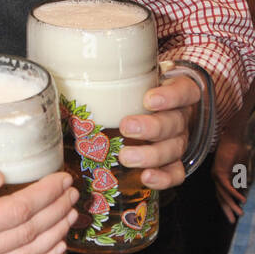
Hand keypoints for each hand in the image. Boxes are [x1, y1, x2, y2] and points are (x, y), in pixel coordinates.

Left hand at [118, 75, 197, 190]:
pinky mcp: (174, 162)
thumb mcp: (132, 78)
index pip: (183, 91)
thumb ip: (110, 75)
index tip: (148, 99)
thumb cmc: (137, 91)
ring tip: (126, 157)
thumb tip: (71, 75)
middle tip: (126, 127)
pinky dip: (163, 178)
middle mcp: (180, 117)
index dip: (170, 96)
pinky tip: (146, 177)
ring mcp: (178, 140)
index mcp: (176, 93)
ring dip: (150, 155)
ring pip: (174, 149)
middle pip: (175, 122)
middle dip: (151, 127)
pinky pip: (175, 173)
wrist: (153, 109)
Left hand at [212, 131, 248, 223]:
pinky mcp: (219, 171)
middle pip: (221, 197)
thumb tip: (245, 190)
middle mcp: (216, 178)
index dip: (228, 205)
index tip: (233, 216)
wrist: (233, 138)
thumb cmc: (237, 151)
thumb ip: (242, 179)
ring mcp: (216, 175)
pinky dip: (234, 193)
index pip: (223, 195)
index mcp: (220, 178)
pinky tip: (241, 200)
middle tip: (233, 221)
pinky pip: (226, 186)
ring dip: (232, 204)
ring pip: (223, 194)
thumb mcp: (242, 168)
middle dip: (227, 210)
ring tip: (240, 213)